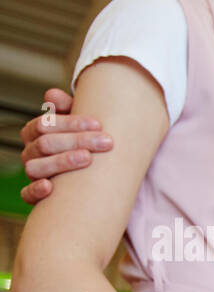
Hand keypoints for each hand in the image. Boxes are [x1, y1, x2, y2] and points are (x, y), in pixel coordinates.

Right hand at [20, 88, 112, 204]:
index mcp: (37, 133)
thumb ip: (70, 109)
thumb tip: (52, 95)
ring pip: (35, 167)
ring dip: (61, 162)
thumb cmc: (87, 143)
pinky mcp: (36, 196)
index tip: (98, 124)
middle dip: (77, 140)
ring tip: (89, 159)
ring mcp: (33, 173)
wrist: (92, 176)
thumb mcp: (82, 125)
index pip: (45, 124)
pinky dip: (36, 191)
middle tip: (107, 142)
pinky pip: (27, 194)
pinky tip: (50, 186)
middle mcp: (31, 152)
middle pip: (45, 144)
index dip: (71, 123)